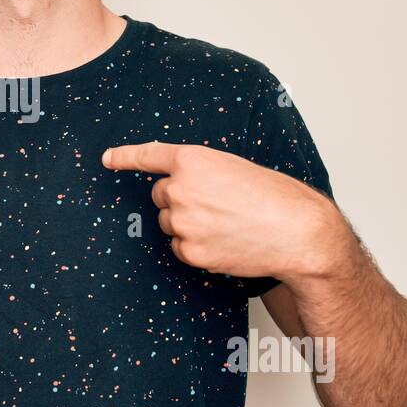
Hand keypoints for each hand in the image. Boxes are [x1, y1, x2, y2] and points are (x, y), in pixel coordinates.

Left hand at [101, 141, 340, 281]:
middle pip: (160, 196)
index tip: (108, 159)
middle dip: (179, 199)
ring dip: (188, 225)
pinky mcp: (189, 251)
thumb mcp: (233, 168)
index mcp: (193, 159)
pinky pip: (179, 248)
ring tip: (226, 224)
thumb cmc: (274, 197)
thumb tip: (175, 184)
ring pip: (169, 223)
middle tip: (215, 205)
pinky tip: (224, 242)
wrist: (297, 232)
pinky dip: (196, 247)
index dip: (125, 156)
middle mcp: (180, 188)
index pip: (149, 156)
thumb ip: (200, 171)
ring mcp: (182, 222)